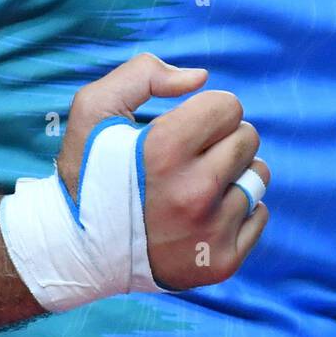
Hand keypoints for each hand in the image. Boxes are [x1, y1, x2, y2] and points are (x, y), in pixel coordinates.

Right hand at [57, 52, 269, 290]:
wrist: (76, 252)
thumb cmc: (87, 172)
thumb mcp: (95, 108)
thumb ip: (145, 73)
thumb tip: (202, 77)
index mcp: (165, 148)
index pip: (229, 106)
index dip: (207, 109)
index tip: (187, 125)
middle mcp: (193, 192)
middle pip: (248, 138)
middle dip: (223, 137)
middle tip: (193, 155)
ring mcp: (210, 231)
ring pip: (257, 176)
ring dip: (235, 173)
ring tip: (200, 183)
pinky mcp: (222, 263)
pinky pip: (259, 216)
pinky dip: (239, 210)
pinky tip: (206, 214)